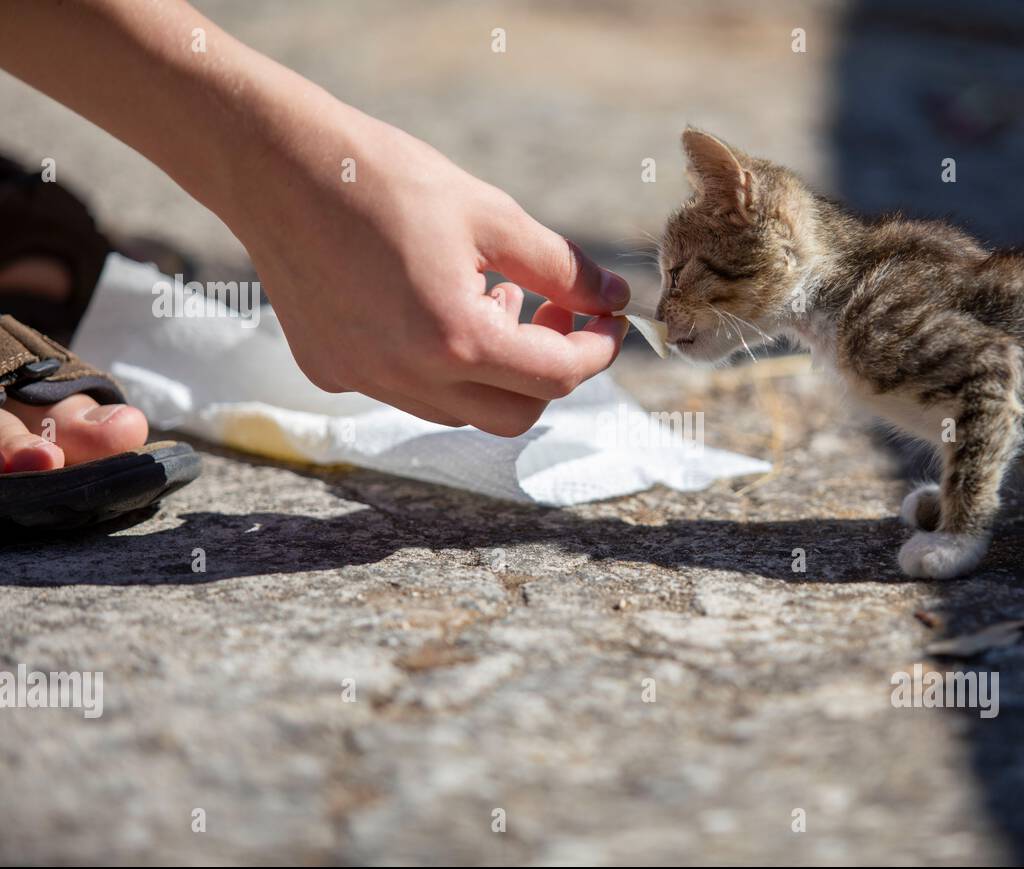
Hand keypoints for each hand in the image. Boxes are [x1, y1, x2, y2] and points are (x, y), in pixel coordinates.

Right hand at [230, 112, 630, 436]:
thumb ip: (563, 269)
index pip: (557, 376)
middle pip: (515, 414)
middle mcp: (408, 377)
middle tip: (555, 312)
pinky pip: (406, 389)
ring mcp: (364, 381)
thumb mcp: (491, 216)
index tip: (609, 320)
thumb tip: (616, 300)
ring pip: (461, 409)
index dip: (596, 349)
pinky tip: (425, 304)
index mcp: (455, 338)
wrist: (275, 166)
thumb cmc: (386, 179)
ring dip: (492, 368)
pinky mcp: (331, 372)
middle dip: (549, 369)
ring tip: (485, 297)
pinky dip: (436, 363)